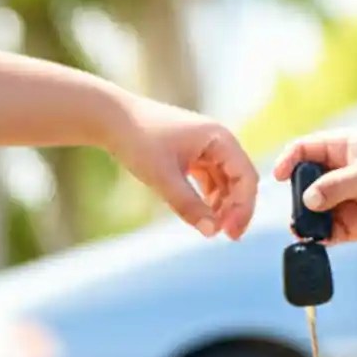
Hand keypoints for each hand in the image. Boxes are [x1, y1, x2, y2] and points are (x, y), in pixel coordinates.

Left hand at [106, 94, 258, 239]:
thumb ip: (188, 205)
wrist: (110, 119)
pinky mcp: (193, 154)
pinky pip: (210, 180)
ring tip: (212, 228)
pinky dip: (209, 198)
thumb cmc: (137, 142)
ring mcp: (206, 147)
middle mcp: (218, 140)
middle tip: (228, 237)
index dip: (243, 207)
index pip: (246, 177)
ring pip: (226, 182)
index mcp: (219, 138)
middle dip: (236, 208)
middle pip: (240, 180)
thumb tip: (212, 233)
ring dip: (223, 205)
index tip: (230, 232)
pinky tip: (201, 215)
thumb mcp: (163, 177)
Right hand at [271, 130, 356, 243]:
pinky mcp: (354, 224)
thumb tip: (307, 201)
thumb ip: (336, 186)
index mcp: (340, 148)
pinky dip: (321, 237)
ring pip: (314, 211)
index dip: (288, 160)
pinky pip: (329, 231)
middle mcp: (338, 174)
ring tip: (304, 230)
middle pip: (304, 184)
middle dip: (296, 197)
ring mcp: (344, 200)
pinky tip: (319, 240)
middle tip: (297, 211)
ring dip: (306, 221)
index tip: (280, 176)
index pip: (304, 149)